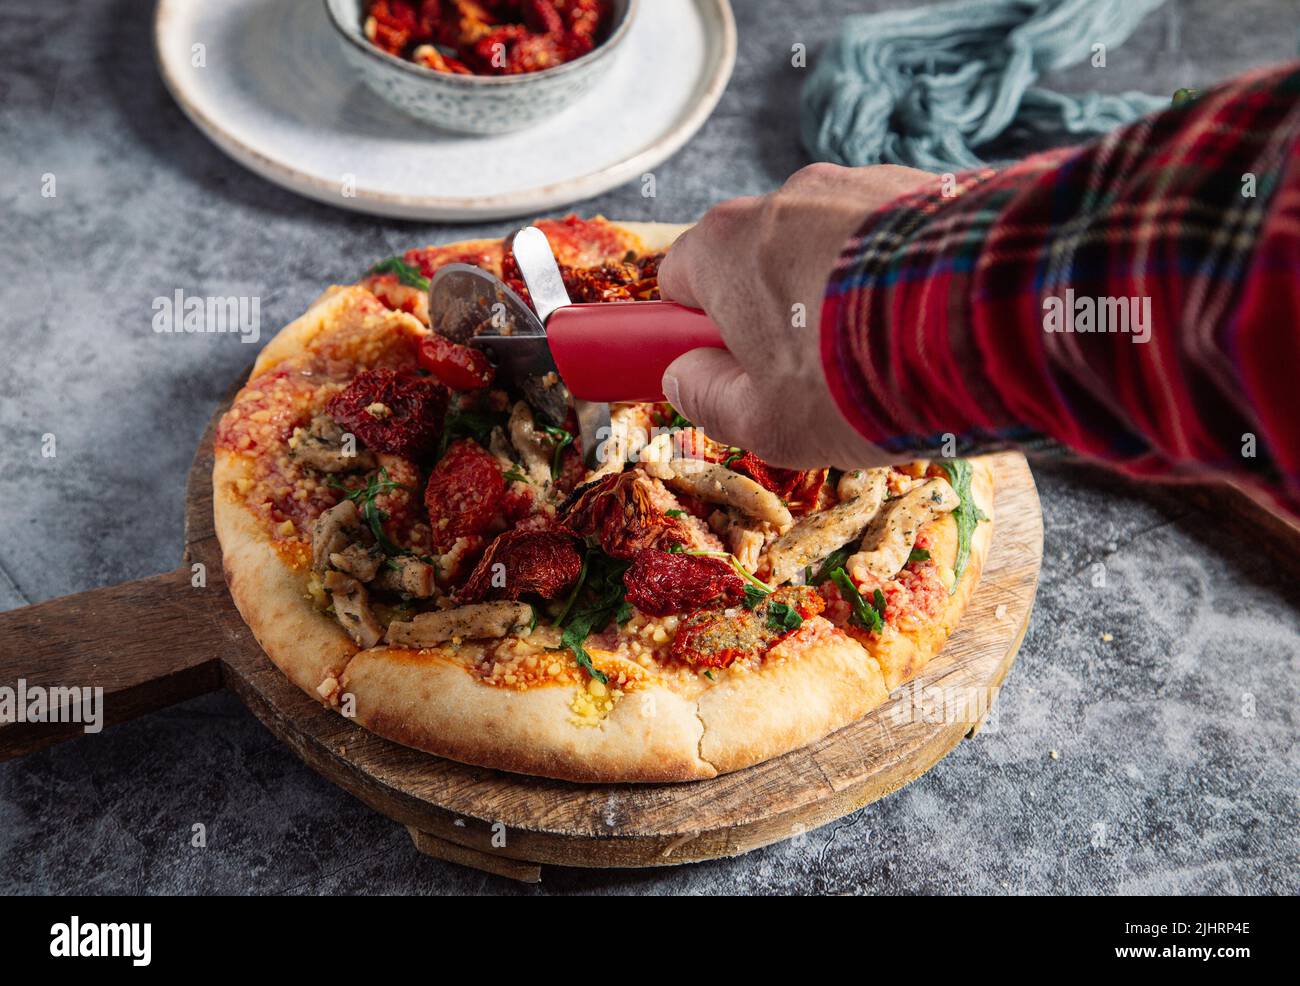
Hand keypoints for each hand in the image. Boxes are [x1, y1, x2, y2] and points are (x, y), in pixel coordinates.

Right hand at [658, 163, 932, 469]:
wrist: (990, 322)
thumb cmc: (859, 378)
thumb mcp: (765, 423)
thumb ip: (707, 401)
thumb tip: (684, 379)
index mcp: (725, 246)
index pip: (677, 279)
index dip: (693, 328)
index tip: (718, 364)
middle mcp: (784, 197)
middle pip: (755, 259)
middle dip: (772, 312)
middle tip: (809, 375)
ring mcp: (858, 183)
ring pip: (826, 245)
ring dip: (838, 292)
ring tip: (882, 353)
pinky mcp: (926, 184)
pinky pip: (890, 235)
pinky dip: (896, 271)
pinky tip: (925, 322)